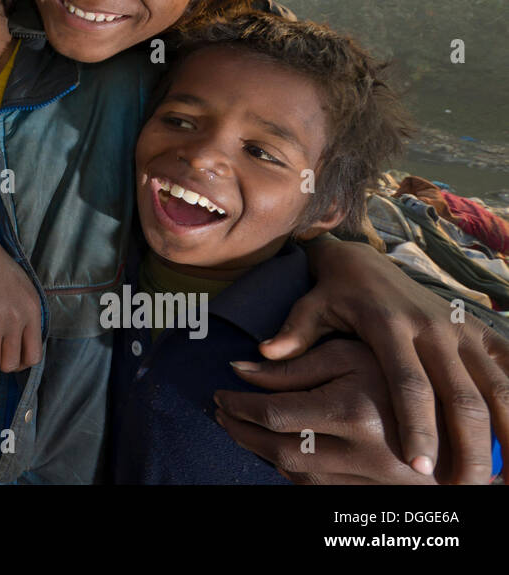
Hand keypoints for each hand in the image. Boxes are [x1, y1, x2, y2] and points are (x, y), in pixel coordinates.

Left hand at [215, 339, 444, 483]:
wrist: (454, 402)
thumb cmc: (395, 363)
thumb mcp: (347, 352)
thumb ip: (292, 366)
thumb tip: (238, 370)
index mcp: (354, 413)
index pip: (275, 415)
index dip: (239, 406)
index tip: (218, 394)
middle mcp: (364, 454)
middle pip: (280, 451)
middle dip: (242, 432)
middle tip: (221, 412)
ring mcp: (373, 479)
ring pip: (298, 475)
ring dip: (261, 452)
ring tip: (240, 427)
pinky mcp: (377, 492)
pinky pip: (321, 487)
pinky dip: (291, 469)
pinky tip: (276, 447)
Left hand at [262, 238, 508, 481]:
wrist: (369, 258)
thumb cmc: (337, 292)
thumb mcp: (312, 307)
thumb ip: (294, 335)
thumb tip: (259, 358)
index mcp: (390, 326)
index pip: (408, 381)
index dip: (417, 421)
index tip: (420, 462)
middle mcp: (432, 331)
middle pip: (461, 395)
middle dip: (467, 444)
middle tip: (463, 486)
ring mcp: (461, 333)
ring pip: (496, 388)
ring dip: (503, 434)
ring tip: (498, 481)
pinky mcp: (480, 334)